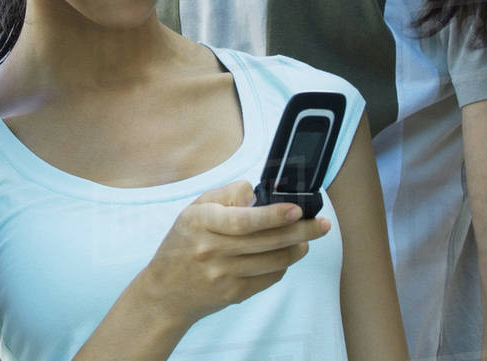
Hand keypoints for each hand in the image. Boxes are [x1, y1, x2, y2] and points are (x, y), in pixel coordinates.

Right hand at [136, 180, 329, 326]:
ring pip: (272, 262)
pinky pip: (268, 278)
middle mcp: (212, 251)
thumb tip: (258, 193)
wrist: (165, 292)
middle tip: (322, 224)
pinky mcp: (233, 294)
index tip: (296, 210)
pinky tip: (287, 255)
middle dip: (300, 231)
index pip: (242, 221)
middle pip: (265, 242)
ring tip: (307, 238)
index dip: (272, 215)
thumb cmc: (183, 242)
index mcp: (201, 223)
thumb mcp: (195, 209)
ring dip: (296, 249)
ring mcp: (223, 276)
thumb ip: (227, 195)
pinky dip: (282, 266)